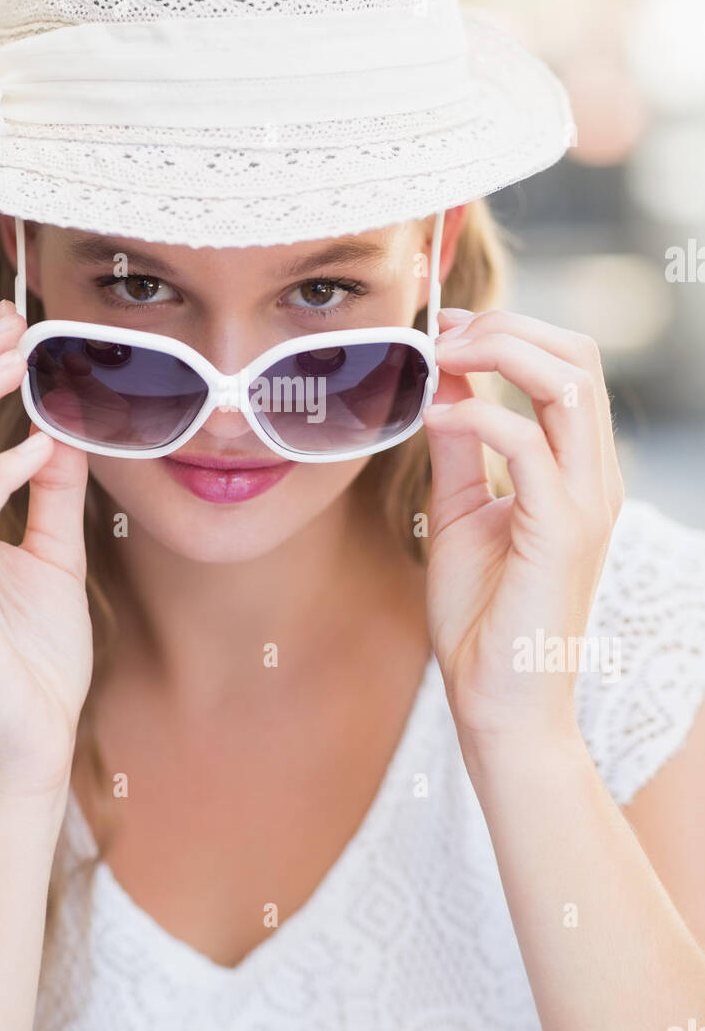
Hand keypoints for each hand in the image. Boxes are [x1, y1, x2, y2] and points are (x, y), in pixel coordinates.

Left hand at [423, 308, 624, 751]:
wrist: (499, 703)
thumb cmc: (483, 616)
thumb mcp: (460, 511)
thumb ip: (461, 447)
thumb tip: (446, 383)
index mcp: (577, 470)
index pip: (568, 365)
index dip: (509, 331)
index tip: (446, 330)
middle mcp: (594, 478)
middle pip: (577, 356)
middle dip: (506, 327)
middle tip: (442, 335)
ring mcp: (586, 502)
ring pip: (568, 383)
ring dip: (499, 353)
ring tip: (441, 359)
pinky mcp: (564, 531)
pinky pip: (528, 444)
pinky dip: (477, 417)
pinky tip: (436, 420)